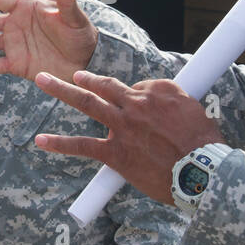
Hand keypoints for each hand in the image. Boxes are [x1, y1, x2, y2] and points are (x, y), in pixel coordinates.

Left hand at [34, 71, 225, 203]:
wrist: (201, 170)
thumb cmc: (204, 144)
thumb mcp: (194, 110)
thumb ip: (172, 104)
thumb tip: (157, 109)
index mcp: (157, 92)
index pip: (135, 87)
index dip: (132, 97)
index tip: (132, 106)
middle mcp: (135, 104)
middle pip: (104, 85)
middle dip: (83, 79)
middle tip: (67, 74)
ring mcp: (122, 127)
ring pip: (87, 102)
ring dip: (62, 90)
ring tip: (42, 80)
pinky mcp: (115, 152)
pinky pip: (83, 145)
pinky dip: (60, 143)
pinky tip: (41, 140)